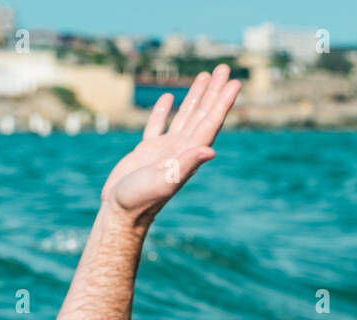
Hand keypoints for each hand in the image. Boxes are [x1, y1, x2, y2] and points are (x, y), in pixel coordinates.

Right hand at [100, 64, 240, 225]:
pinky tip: (168, 97)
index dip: (223, 102)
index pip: (210, 123)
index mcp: (187, 154)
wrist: (121, 213)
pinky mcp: (146, 151)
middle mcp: (181, 149)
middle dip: (213, 91)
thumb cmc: (140, 199)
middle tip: (224, 69)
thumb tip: (210, 150)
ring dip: (195, 96)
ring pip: (184, 116)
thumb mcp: (165, 180)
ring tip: (204, 76)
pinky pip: (157, 125)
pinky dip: (163, 110)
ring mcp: (164, 149)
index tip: (235, 83)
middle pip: (202, 114)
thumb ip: (186, 164)